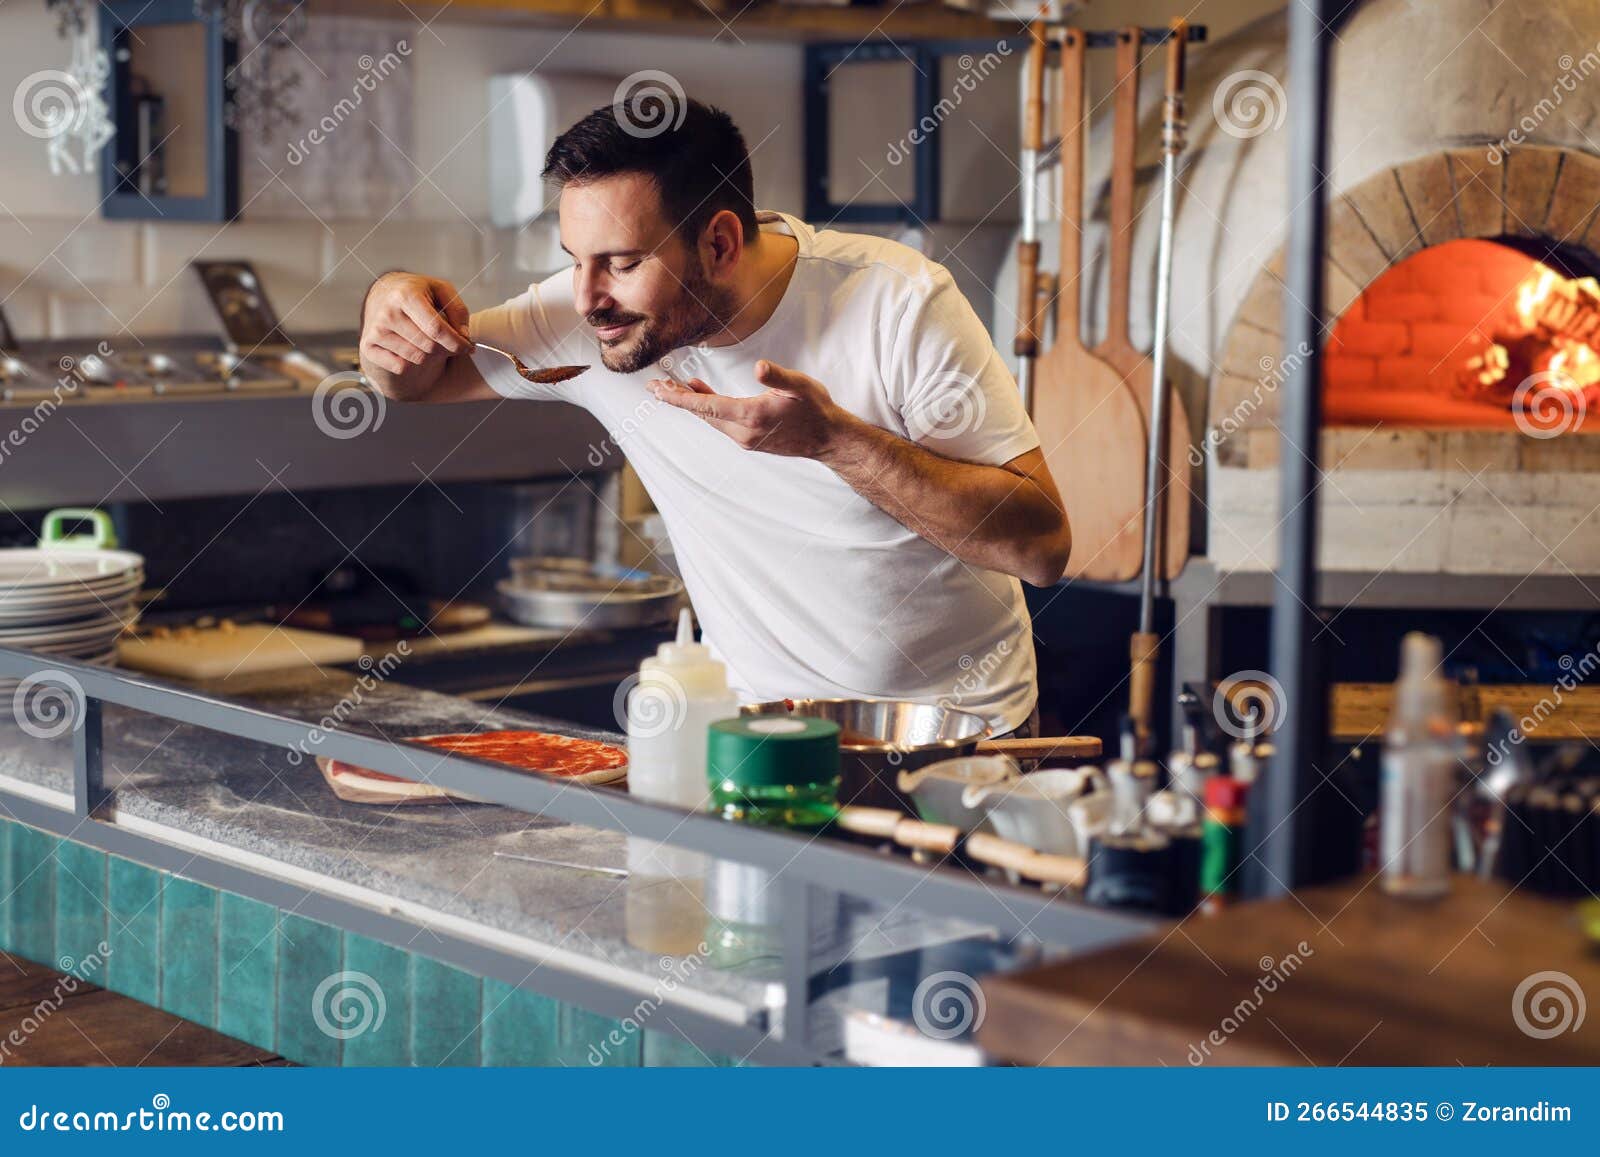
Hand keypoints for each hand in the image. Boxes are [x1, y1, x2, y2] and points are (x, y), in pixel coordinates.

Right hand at [359, 273, 471, 382]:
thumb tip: (463, 336)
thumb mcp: (441, 289)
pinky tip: (412, 347)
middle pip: (429, 346)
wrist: (382, 293)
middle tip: (452, 344)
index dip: (457, 343)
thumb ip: (458, 310)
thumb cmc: (416, 292)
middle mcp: (387, 313)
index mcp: (406, 296)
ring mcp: (376, 331)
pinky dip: (412, 362)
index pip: (436, 329)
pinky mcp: (368, 346)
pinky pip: (400, 367)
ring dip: (431, 355)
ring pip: (417, 358)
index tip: (468, 347)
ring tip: (430, 341)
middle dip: (447, 349)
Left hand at [646, 360, 860, 459]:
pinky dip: (707, 409)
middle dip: (677, 399)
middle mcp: (744, 432)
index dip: (680, 398)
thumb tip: (759, 367)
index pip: (707, 406)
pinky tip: (701, 394)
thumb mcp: (800, 386)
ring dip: (691, 403)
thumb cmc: (816, 409)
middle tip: (654, 385)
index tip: (658, 390)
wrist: (829, 439)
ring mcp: (746, 438)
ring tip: (672, 387)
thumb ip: (778, 377)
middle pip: (703, 414)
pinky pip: (721, 422)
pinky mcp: (750, 439)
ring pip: (711, 419)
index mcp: (752, 416)